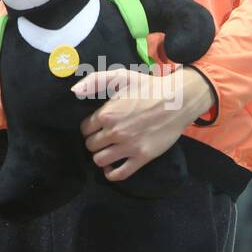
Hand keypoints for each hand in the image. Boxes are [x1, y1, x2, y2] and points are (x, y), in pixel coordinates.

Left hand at [71, 65, 213, 182]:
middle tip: (103, 139)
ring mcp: (129, 146)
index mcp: (107, 113)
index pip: (85, 129)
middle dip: (94, 142)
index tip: (96, 127)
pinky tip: (112, 168)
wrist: (177, 100)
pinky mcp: (142, 157)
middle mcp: (115, 132)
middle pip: (90, 145)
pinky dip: (111, 174)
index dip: (89, 128)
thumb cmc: (148, 87)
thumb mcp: (121, 77)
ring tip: (107, 151)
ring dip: (100, 157)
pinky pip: (120, 174)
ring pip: (100, 160)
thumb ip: (95, 81)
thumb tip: (74, 91)